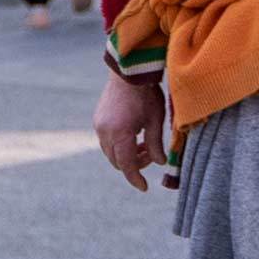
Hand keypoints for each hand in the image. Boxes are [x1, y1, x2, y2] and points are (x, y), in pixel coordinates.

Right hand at [93, 71, 166, 191]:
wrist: (128, 71)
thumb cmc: (146, 93)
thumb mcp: (155, 120)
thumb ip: (156, 143)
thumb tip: (160, 163)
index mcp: (120, 134)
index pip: (126, 165)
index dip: (136, 178)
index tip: (144, 188)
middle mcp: (105, 133)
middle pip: (116, 161)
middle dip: (133, 164)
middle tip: (151, 155)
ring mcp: (98, 126)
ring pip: (110, 152)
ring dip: (126, 154)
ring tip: (143, 143)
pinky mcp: (97, 120)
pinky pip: (106, 140)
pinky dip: (119, 144)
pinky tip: (133, 133)